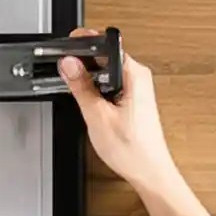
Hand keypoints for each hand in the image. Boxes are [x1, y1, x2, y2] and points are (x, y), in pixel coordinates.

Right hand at [58, 28, 178, 187]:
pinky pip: (111, 83)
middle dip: (83, 62)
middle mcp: (139, 77)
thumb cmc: (133, 150)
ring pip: (106, 71)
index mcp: (135, 74)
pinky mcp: (133, 97)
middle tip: (66, 74)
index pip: (105, 45)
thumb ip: (81, 86)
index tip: (66, 47)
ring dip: (89, 78)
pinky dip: (97, 89)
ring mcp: (137, 87)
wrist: (150, 172)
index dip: (83, 43)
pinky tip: (90, 103)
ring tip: (77, 91)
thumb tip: (69, 64)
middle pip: (104, 56)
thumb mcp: (97, 116)